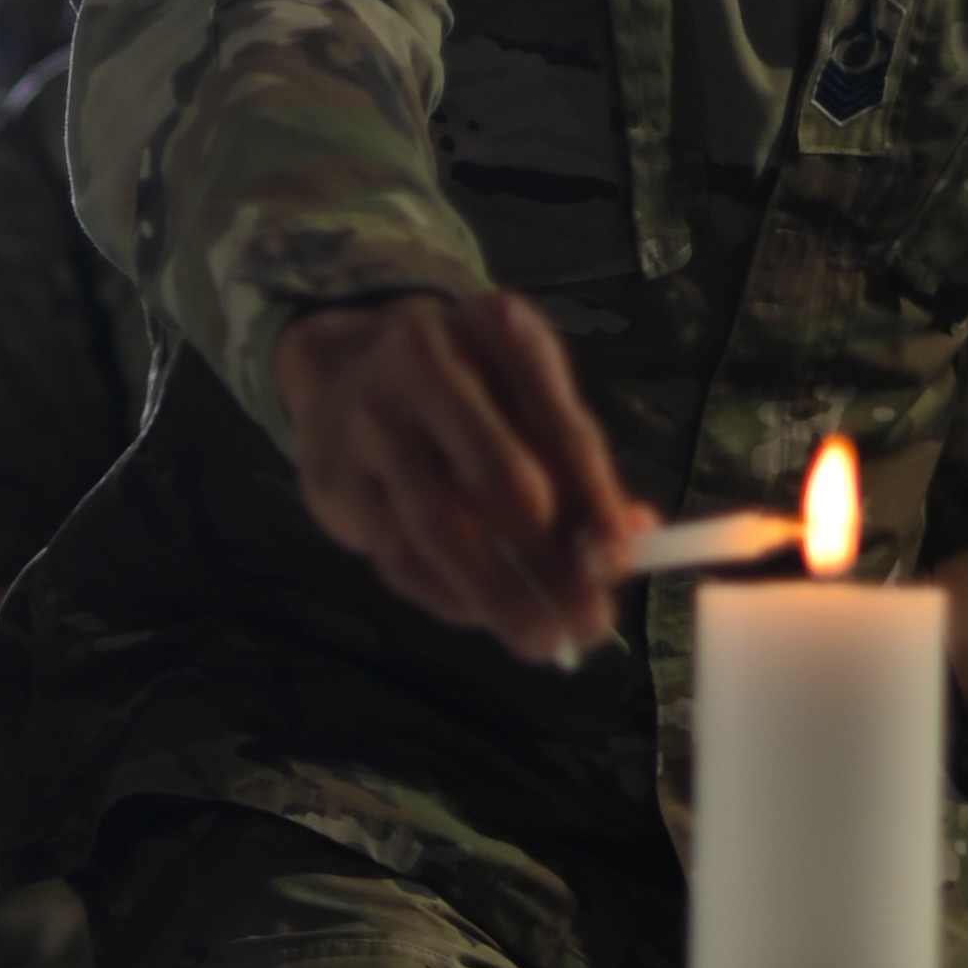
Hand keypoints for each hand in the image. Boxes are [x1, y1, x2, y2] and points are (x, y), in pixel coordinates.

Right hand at [275, 292, 646, 666]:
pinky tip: (482, 615)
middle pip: (499, 482)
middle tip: (587, 622)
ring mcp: (367, 419)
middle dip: (550, 566)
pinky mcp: (334, 477)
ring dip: (499, 598)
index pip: (562, 431)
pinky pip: (397, 556)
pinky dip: (447, 598)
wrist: (344, 366)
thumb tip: (633, 547)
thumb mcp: (529, 398)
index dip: (597, 505)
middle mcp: (423, 360)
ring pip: (440, 530)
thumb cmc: (465, 389)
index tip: (618, 564)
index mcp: (496, 329)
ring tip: (542, 638)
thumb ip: (580, 469)